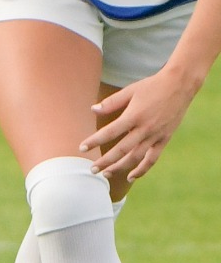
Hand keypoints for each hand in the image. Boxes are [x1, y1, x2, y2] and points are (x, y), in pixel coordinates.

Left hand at [83, 67, 201, 180]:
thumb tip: (93, 110)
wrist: (180, 86)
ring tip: (106, 174)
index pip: (110, 132)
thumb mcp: (130, 91)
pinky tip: (131, 177)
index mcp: (134, 116)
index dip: (95, 141)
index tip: (82, 148)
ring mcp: (156, 135)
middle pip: (122, 150)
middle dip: (105, 161)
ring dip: (120, 168)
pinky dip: (142, 169)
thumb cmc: (151, 86)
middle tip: (92, 169)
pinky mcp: (165, 139)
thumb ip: (111, 103)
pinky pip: (152, 158)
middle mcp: (145, 128)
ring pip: (136, 157)